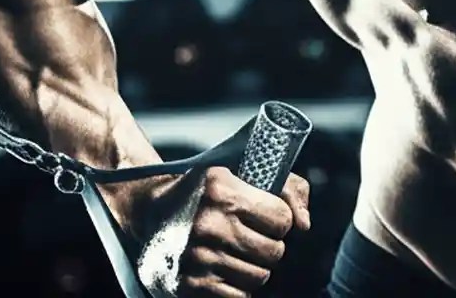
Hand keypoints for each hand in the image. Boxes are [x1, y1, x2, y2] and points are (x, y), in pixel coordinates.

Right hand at [137, 167, 310, 296]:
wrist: (150, 209)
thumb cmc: (208, 190)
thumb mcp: (243, 170)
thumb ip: (288, 189)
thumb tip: (304, 226)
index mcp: (223, 191)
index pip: (282, 219)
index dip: (278, 220)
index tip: (264, 217)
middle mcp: (208, 224)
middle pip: (274, 251)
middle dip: (269, 245)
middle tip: (250, 237)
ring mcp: (196, 257)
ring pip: (260, 276)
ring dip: (255, 267)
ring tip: (237, 252)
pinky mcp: (188, 285)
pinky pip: (239, 297)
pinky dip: (238, 287)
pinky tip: (225, 270)